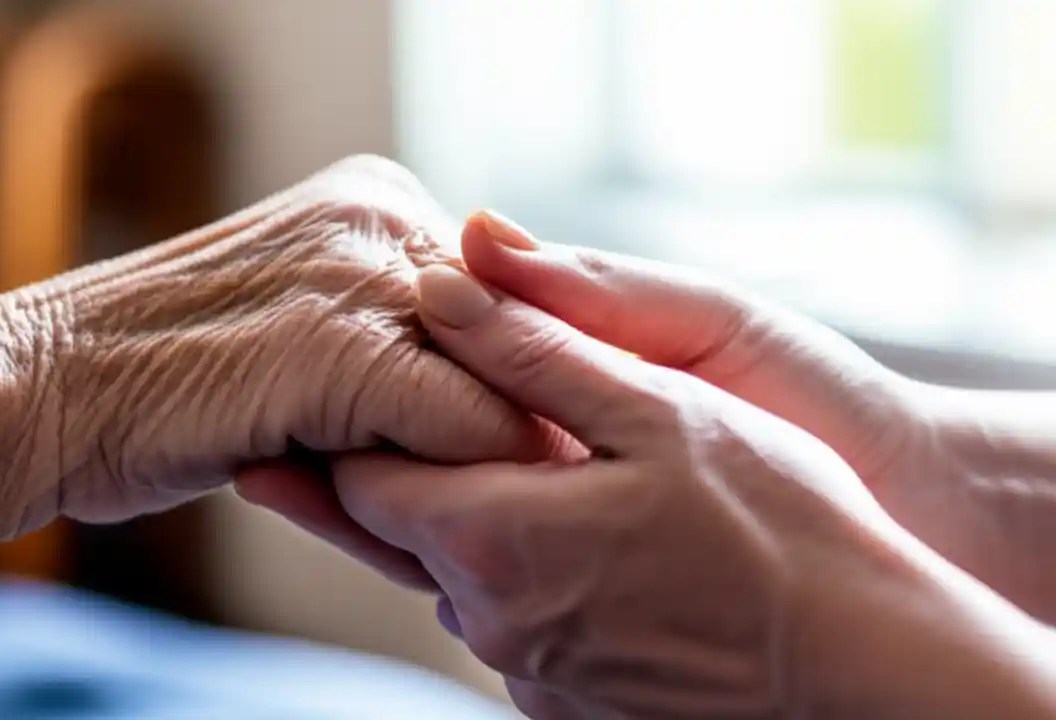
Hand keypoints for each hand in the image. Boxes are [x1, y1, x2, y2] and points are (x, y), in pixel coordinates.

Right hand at [0, 157, 552, 645]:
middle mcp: (389, 214)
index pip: (504, 312)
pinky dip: (452, 502)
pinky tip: (401, 539)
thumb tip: (531, 422)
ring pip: (505, 399)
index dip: (505, 402)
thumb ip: (404, 352)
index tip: (493, 476)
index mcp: (382, 200)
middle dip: (497, 447)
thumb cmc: (169, 389)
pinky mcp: (347, 346)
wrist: (39, 396)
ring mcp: (368, 270)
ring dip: (478, 484)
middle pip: (512, 352)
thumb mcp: (307, 341)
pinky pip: (470, 436)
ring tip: (424, 541)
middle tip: (460, 525)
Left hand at [329, 261, 1055, 718]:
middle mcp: (490, 622)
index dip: (367, 422)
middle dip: (421, 466)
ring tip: (561, 476)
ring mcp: (531, 672)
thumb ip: (529, 350)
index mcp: (490, 540)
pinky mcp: (570, 702)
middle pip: (403, 529)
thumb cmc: (777, 524)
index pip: (360, 480)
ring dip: (487, 522)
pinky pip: (519, 622)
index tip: (388, 379)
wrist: (865, 665)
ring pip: (464, 575)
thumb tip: (435, 284)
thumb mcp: (655, 410)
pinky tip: (606, 549)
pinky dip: (534, 578)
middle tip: (464, 415)